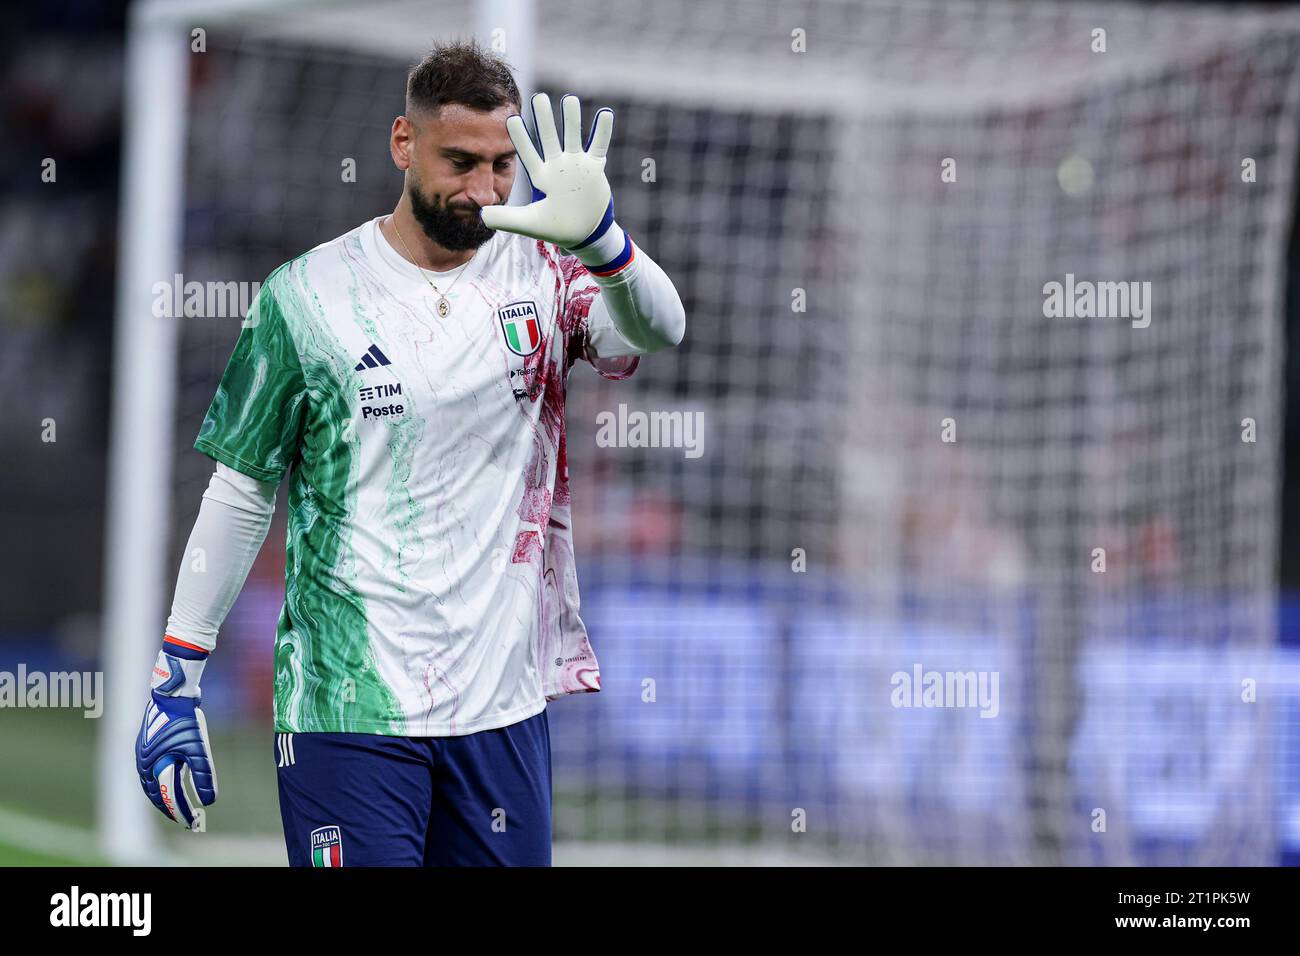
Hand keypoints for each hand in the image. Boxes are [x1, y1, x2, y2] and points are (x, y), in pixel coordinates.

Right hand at [135, 642, 216, 829]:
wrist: (172, 693)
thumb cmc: (184, 720)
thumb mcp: (198, 749)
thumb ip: (203, 775)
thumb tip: (210, 800)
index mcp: (151, 766)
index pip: (165, 797)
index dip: (180, 810)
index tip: (193, 820)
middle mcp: (143, 762)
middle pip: (155, 793)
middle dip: (171, 806)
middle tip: (186, 817)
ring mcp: (144, 752)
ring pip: (152, 781)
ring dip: (165, 794)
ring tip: (179, 803)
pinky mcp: (148, 743)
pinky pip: (153, 768)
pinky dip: (162, 779)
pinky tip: (173, 778)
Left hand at [481, 92, 614, 248]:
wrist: (584, 234)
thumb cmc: (556, 228)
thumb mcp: (530, 223)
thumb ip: (506, 218)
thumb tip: (481, 214)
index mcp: (541, 176)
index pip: (528, 154)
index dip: (520, 138)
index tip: (511, 119)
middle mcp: (557, 166)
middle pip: (550, 138)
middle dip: (545, 119)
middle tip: (538, 98)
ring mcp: (576, 165)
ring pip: (574, 137)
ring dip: (572, 119)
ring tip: (569, 99)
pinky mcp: (594, 169)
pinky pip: (599, 146)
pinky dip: (603, 131)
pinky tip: (605, 114)